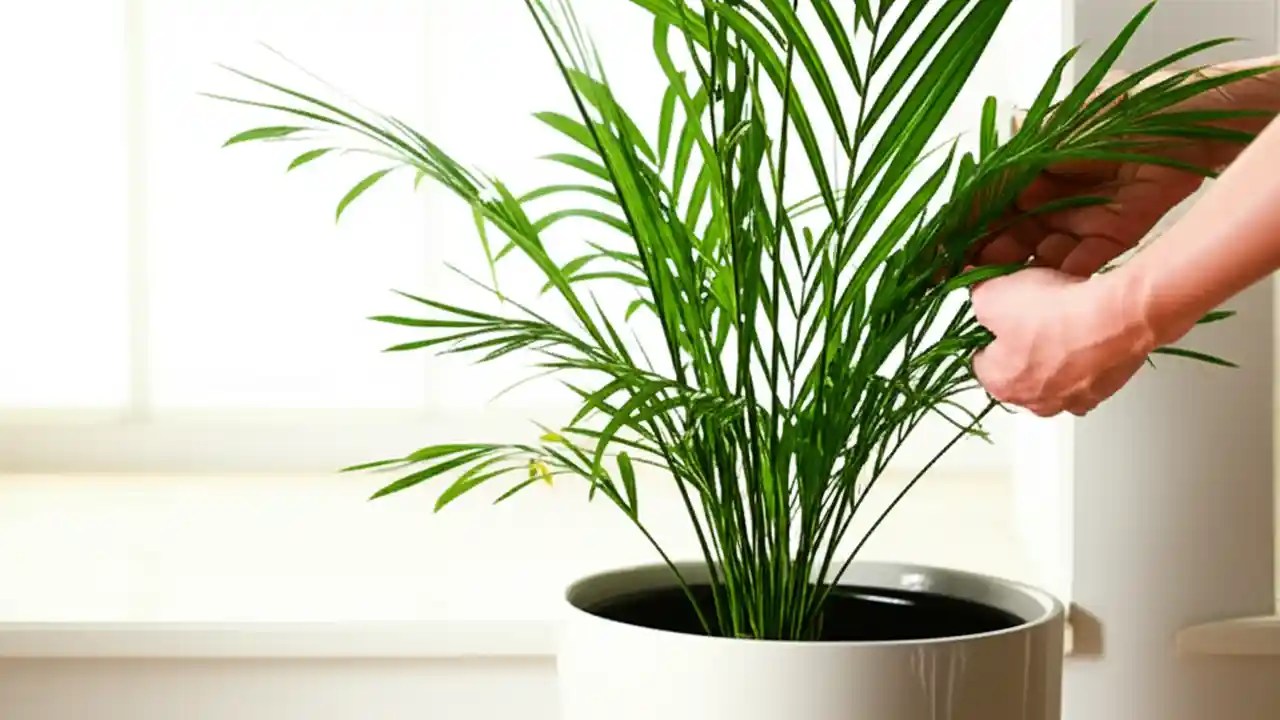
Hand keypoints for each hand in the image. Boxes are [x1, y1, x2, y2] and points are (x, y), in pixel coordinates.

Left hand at [969, 268, 1154, 416]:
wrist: (1115, 318)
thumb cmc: (1052, 314)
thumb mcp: (991, 294)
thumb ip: (976, 298)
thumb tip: (976, 296)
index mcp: (999, 384)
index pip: (980, 360)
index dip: (988, 332)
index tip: (998, 314)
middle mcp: (1035, 402)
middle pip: (1018, 369)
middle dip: (1022, 342)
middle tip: (1032, 313)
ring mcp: (1073, 400)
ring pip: (1054, 371)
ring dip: (1056, 348)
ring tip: (1063, 315)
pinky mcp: (1104, 389)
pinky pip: (1087, 369)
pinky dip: (1086, 351)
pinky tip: (1088, 326)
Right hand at [972, 57, 1279, 276]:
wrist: (1188, 126)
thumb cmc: (1120, 115)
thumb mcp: (1053, 132)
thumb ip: (1010, 158)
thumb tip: (960, 185)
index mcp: (1030, 164)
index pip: (987, 203)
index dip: (965, 227)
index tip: (941, 253)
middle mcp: (1052, 192)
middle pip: (1009, 232)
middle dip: (990, 255)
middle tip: (969, 274)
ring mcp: (1080, 216)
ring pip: (1039, 251)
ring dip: (1022, 269)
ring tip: (1006, 285)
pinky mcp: (1111, 235)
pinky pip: (1079, 262)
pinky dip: (1062, 275)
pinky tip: (1046, 287)